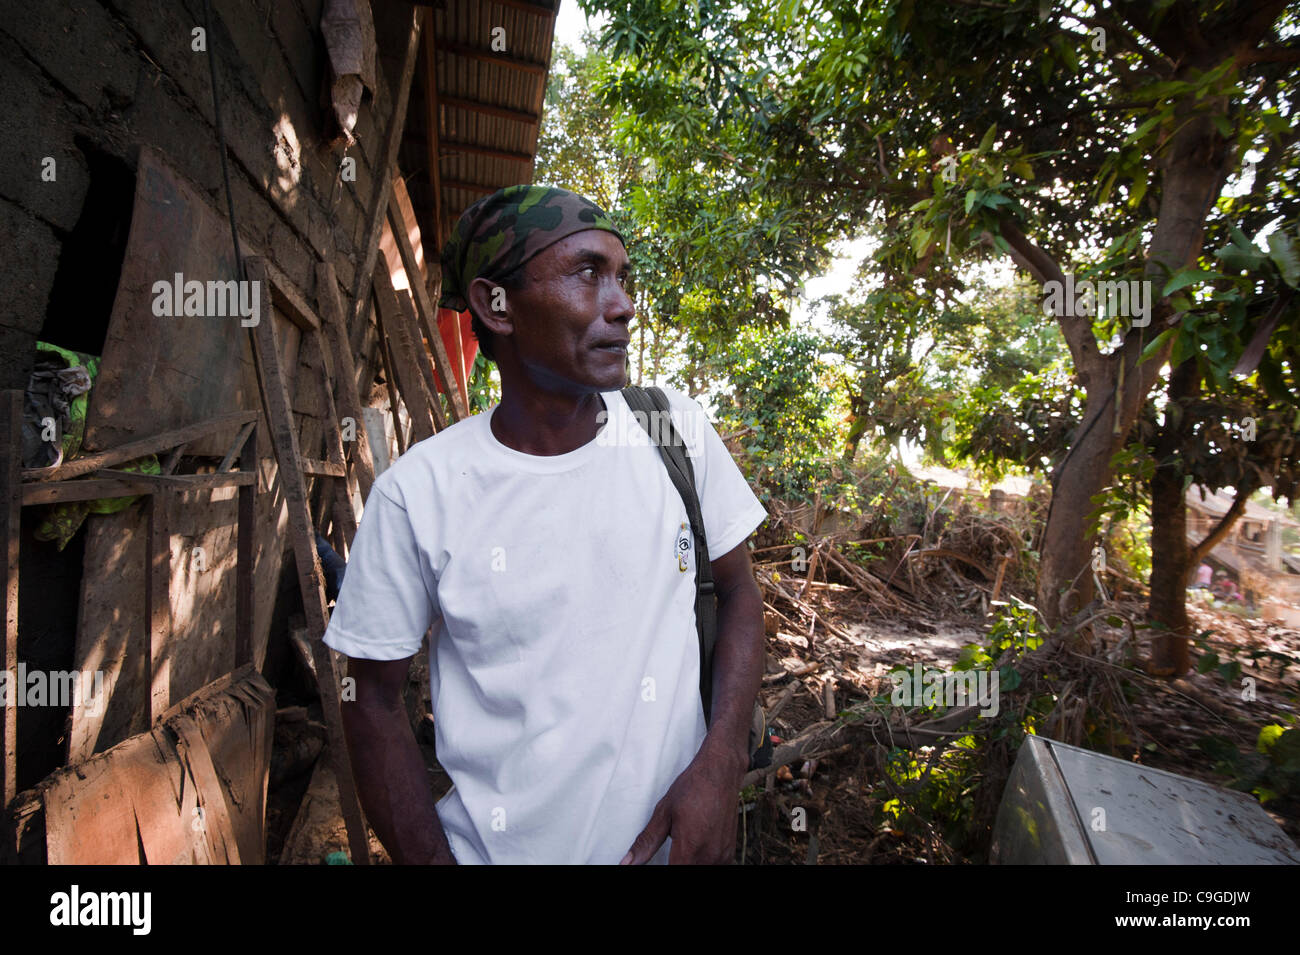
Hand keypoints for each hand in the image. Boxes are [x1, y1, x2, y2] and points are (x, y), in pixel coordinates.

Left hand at [620, 745, 745, 864]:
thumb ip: (646, 842)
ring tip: (683, 844)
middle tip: (672, 846)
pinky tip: (696, 847)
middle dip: (673, 863)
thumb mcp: (663, 812)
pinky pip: (712, 866)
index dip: (661, 867)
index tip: (658, 861)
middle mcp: (709, 857)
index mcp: (689, 849)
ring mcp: (722, 856)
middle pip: (685, 871)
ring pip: (699, 870)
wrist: (721, 772)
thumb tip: (627, 862)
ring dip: (687, 862)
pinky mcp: (729, 853)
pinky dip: (701, 861)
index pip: (672, 873)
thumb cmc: (693, 787)